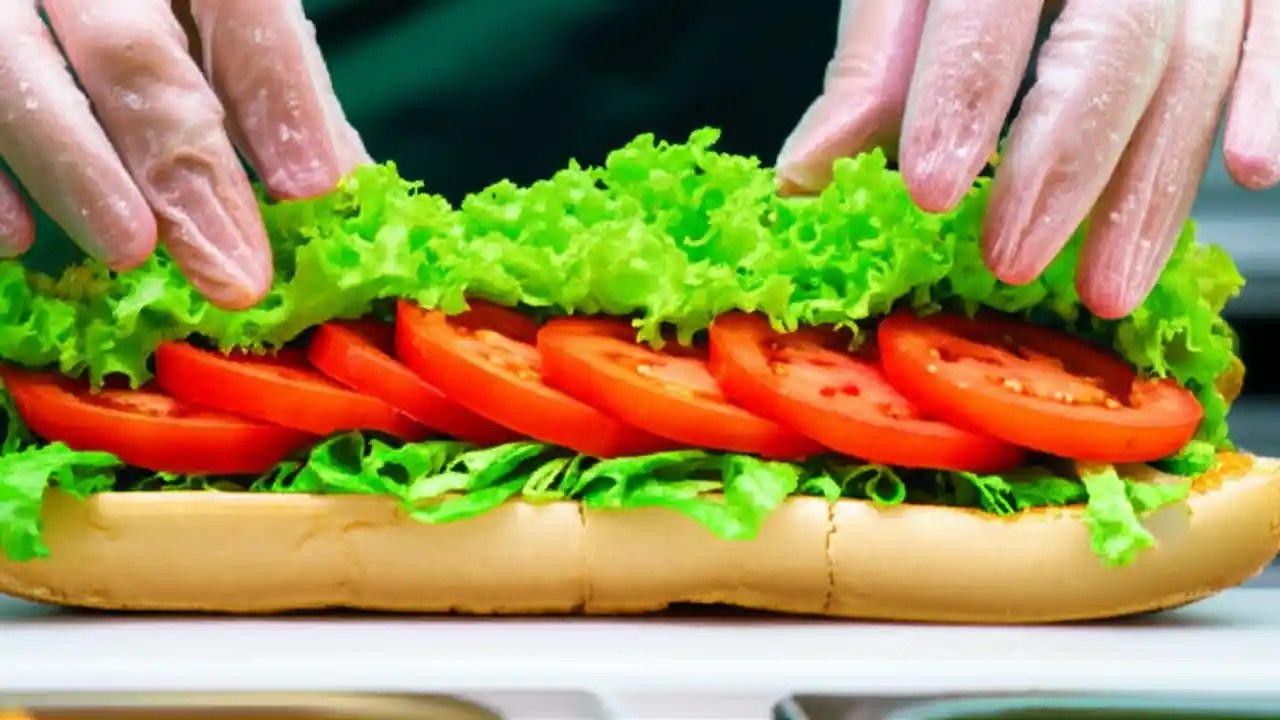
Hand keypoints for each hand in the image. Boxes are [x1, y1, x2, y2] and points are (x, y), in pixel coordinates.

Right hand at [0, 0, 368, 308]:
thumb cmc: (159, 5)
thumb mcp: (223, 18)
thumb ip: (276, 88)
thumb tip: (337, 193)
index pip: (240, 4)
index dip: (276, 95)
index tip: (311, 189)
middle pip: (129, 51)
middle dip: (183, 167)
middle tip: (233, 270)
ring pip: (14, 64)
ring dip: (76, 170)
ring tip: (129, 250)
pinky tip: (18, 243)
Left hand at [778, 0, 1279, 318]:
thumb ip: (874, 64)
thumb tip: (812, 173)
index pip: (989, 3)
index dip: (960, 97)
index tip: (928, 186)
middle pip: (1111, 40)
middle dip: (1060, 161)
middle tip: (1012, 258)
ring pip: (1197, 58)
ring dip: (1154, 184)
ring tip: (1105, 284)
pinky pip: (1278, 31)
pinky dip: (1268, 98)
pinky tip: (1251, 172)